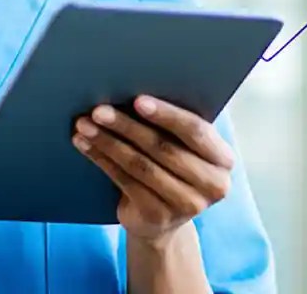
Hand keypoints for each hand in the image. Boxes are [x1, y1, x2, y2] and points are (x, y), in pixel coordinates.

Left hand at [73, 95, 233, 245]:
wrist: (162, 220)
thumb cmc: (171, 167)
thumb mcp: (183, 148)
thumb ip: (173, 126)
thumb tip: (132, 86)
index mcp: (222, 159)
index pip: (196, 131)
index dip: (166, 115)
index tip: (137, 100)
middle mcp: (211, 185)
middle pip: (163, 148)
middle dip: (127, 126)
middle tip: (99, 109)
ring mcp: (186, 205)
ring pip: (140, 165)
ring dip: (108, 141)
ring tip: (84, 124)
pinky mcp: (158, 216)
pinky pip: (124, 181)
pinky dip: (101, 159)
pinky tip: (84, 144)